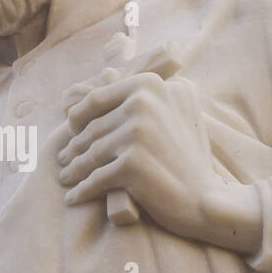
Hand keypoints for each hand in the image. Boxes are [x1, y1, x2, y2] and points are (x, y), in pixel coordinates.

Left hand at [56, 71, 261, 251]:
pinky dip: (81, 191)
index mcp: (150, 83)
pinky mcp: (132, 164)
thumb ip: (147, 92)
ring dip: (73, 169)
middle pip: (91, 128)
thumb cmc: (188, 157)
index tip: (71, 132)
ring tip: (66, 177)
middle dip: (74, 147)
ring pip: (89, 153)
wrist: (208, 200)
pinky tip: (74, 197)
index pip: (96, 99)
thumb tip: (105, 73)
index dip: (77, 118)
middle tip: (63, 159)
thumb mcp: (176, 108)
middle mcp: (144, 102)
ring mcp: (137, 132)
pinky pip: (94, 178)